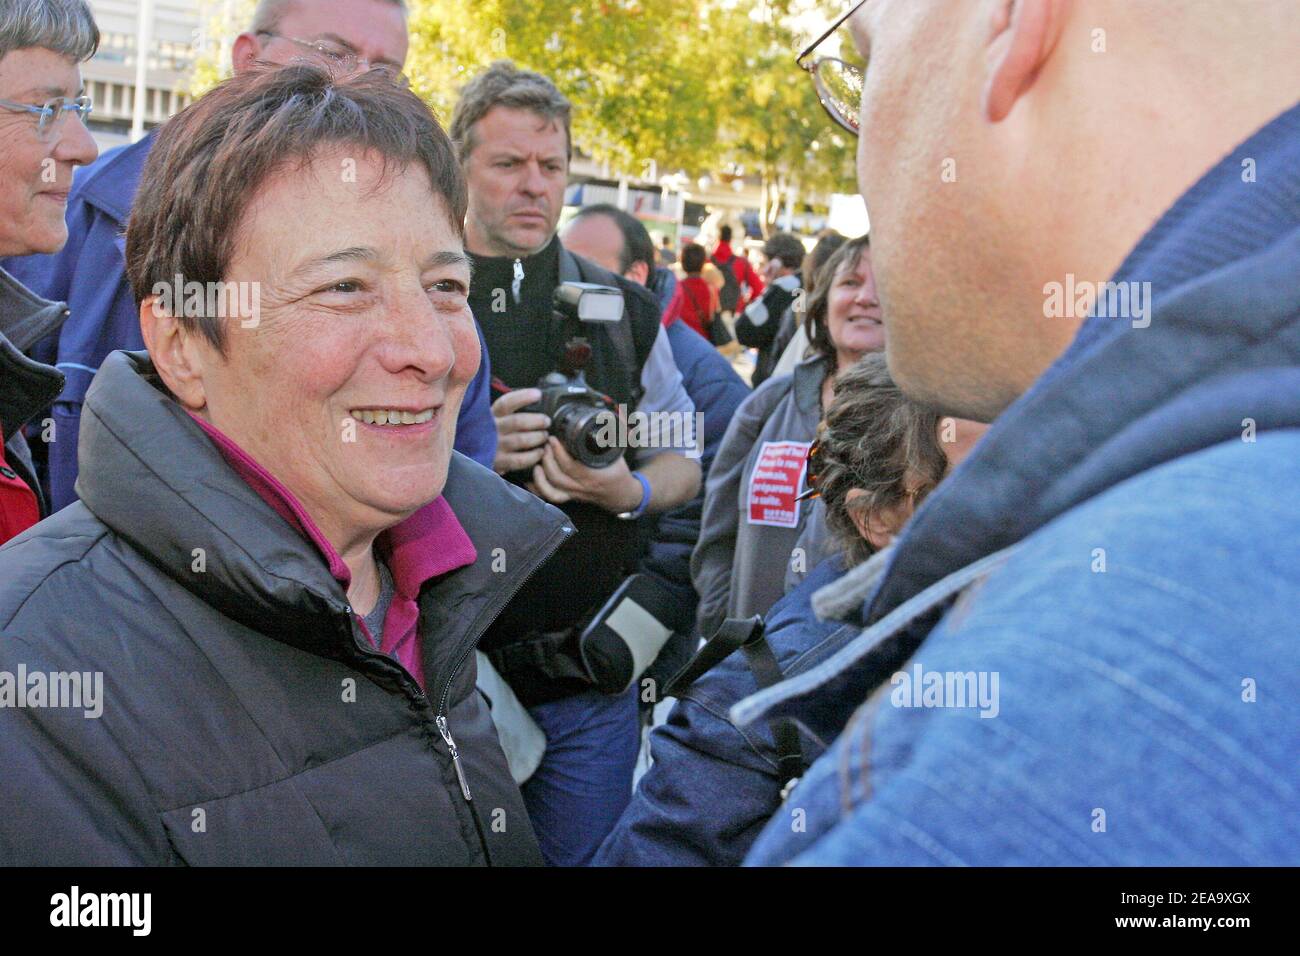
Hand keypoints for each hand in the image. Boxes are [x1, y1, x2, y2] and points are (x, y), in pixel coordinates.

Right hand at [492, 388, 549, 474]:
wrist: (469, 456)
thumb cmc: (487, 434)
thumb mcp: (491, 418)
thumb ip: (507, 411)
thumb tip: (533, 398)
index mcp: (490, 415)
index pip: (506, 403)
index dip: (523, 397)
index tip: (538, 395)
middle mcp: (491, 430)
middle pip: (517, 421)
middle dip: (537, 420)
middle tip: (547, 421)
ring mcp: (494, 447)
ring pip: (521, 440)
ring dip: (538, 437)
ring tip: (545, 436)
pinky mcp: (499, 463)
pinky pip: (520, 460)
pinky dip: (534, 456)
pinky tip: (540, 452)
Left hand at [529, 437, 643, 512]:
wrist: (621, 494)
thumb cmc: (619, 472)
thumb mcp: (621, 450)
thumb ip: (619, 430)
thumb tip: (619, 412)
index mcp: (594, 475)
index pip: (572, 466)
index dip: (559, 452)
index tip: (553, 438)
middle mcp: (582, 486)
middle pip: (557, 477)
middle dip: (547, 459)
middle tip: (544, 443)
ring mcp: (574, 493)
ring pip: (551, 488)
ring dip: (541, 472)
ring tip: (540, 456)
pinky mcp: (569, 497)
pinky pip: (550, 496)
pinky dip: (538, 487)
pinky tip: (532, 476)